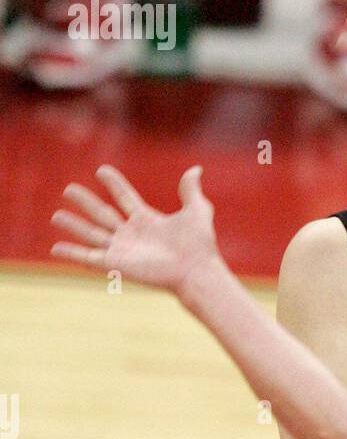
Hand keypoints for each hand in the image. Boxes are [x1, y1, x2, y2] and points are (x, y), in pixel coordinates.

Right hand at [51, 165, 219, 296]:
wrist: (195, 269)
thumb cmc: (199, 244)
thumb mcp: (197, 210)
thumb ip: (190, 190)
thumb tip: (196, 169)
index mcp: (147, 220)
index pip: (124, 197)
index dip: (113, 183)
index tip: (101, 170)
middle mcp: (131, 234)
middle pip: (102, 213)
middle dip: (85, 202)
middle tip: (68, 189)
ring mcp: (121, 249)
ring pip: (91, 233)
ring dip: (73, 225)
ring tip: (55, 215)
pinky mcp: (115, 264)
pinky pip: (87, 257)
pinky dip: (71, 253)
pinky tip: (55, 248)